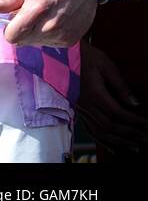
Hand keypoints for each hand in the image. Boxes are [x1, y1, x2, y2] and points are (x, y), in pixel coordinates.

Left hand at [0, 0, 98, 47]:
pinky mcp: (71, 40)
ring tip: (44, 15)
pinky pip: (50, 43)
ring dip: (35, 33)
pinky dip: (48, 35)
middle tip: (30, 14)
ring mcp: (62, 36)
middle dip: (21, 30)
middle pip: (23, 41)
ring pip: (36, 43)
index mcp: (36, 11)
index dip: (9, 29)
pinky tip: (55, 20)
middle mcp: (50, 27)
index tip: (13, 19)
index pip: (12, 36)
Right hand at [77, 38, 147, 154]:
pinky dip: (102, 141)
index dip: (134, 121)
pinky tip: (113, 148)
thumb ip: (121, 86)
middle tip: (146, 138)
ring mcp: (80, 108)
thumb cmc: (86, 56)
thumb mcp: (106, 66)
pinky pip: (89, 130)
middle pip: (109, 126)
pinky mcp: (78, 110)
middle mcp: (86, 104)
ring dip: (119, 141)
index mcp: (94, 93)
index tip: (146, 124)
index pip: (117, 113)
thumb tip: (135, 104)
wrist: (61, 53)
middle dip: (130, 134)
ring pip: (100, 131)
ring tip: (135, 146)